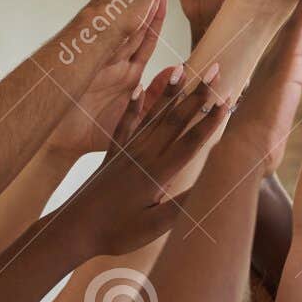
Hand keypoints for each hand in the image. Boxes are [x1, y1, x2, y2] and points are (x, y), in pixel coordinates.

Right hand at [46, 0, 167, 159]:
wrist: (57, 145)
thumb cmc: (90, 135)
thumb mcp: (132, 117)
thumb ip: (153, 98)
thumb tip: (174, 72)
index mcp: (124, 72)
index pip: (144, 36)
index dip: (154, 14)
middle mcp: (114, 59)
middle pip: (135, 19)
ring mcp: (104, 58)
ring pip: (126, 17)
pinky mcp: (95, 60)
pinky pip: (116, 30)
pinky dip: (127, 9)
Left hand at [69, 67, 228, 254]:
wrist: (73, 230)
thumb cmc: (115, 234)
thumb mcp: (154, 227)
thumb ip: (181, 207)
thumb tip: (209, 187)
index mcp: (157, 174)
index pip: (191, 142)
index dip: (211, 121)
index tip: (228, 100)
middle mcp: (143, 156)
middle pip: (176, 120)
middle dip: (198, 95)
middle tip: (215, 71)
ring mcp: (127, 152)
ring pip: (153, 116)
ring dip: (169, 92)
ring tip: (181, 67)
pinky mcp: (113, 154)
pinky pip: (125, 124)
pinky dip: (133, 105)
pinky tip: (138, 88)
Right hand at [218, 0, 301, 177]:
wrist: (246, 149)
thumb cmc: (261, 137)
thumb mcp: (276, 113)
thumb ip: (278, 102)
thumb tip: (277, 106)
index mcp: (278, 65)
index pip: (297, 29)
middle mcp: (276, 55)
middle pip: (298, 15)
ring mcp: (279, 55)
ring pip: (300, 14)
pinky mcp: (285, 61)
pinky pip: (301, 25)